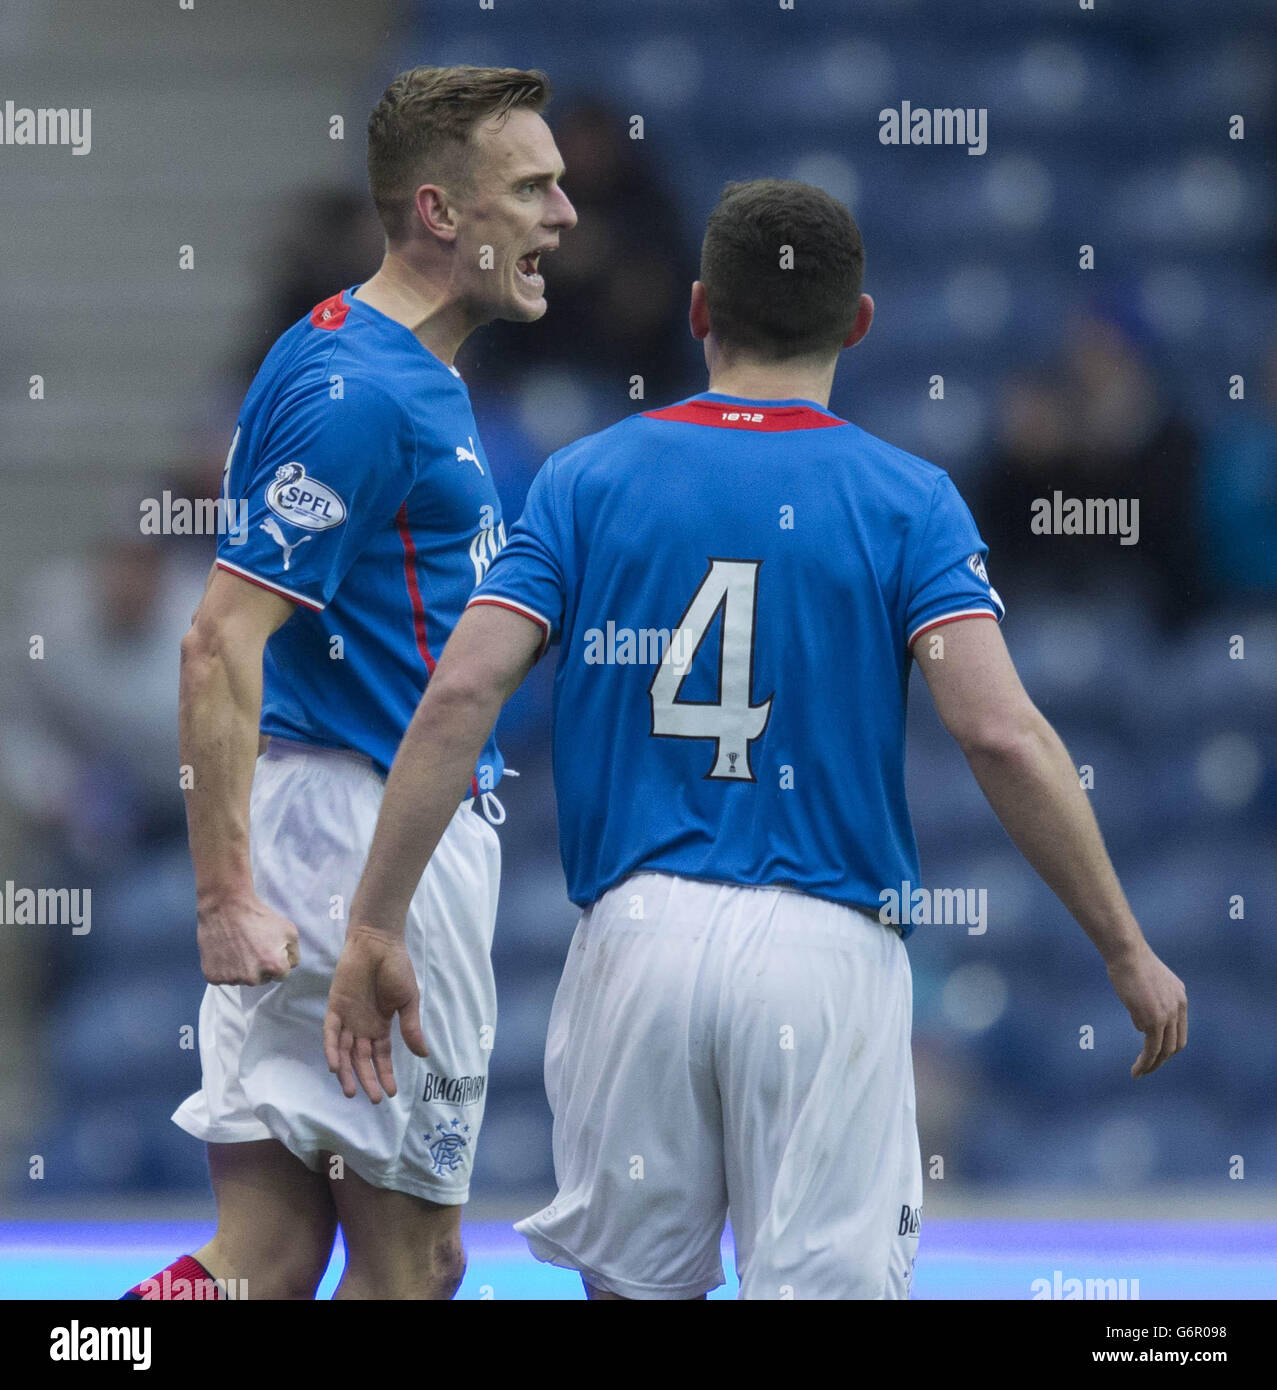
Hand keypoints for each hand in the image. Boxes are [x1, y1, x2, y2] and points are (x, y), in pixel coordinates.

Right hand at [197, 895, 298, 984]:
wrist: (226, 907)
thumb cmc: (258, 917)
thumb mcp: (289, 930)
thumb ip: (294, 953)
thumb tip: (288, 966)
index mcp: (274, 967)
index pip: (282, 975)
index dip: (277, 959)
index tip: (268, 947)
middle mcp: (253, 978)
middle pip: (262, 979)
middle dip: (260, 966)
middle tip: (252, 945)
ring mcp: (232, 979)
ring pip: (242, 979)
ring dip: (241, 968)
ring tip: (237, 946)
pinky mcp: (213, 977)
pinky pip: (223, 978)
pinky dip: (224, 968)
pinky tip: (225, 951)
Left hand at [324, 926, 427, 1102]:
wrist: (378, 943)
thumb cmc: (396, 968)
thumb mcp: (408, 1000)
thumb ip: (411, 1027)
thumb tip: (424, 1055)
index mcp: (381, 1024)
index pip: (382, 1056)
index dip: (386, 1074)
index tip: (391, 1094)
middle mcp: (362, 1026)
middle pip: (363, 1059)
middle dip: (367, 1079)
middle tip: (373, 1100)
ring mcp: (348, 1018)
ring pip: (345, 1052)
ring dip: (347, 1072)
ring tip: (352, 1092)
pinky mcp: (335, 1007)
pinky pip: (331, 1034)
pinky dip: (332, 1050)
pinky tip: (337, 1067)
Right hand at [1106, 942, 1186, 1077]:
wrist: (1126, 952)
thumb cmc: (1128, 961)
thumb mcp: (1145, 983)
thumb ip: (1148, 1003)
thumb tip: (1141, 1027)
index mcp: (1180, 996)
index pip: (1179, 1029)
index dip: (1168, 1044)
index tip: (1154, 1052)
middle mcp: (1179, 1007)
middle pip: (1176, 1044)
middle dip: (1162, 1059)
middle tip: (1148, 1067)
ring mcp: (1167, 1014)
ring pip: (1165, 1050)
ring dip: (1153, 1065)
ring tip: (1139, 1073)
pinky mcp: (1153, 1019)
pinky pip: (1152, 1048)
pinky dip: (1145, 1062)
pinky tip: (1136, 1069)